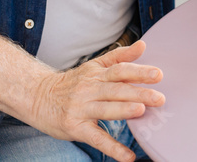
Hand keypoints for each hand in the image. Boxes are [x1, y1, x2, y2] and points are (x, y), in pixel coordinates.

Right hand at [27, 41, 164, 161]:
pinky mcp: (75, 127)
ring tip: (141, 111)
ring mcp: (81, 108)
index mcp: (96, 73)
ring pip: (105, 109)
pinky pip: (96, 138)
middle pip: (116, 89)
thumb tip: (143, 45)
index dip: (139, 71)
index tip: (158, 74)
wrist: (37, 96)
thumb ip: (119, 56)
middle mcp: (89, 89)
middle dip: (138, 93)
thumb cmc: (71, 83)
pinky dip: (112, 148)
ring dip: (123, 110)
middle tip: (159, 98)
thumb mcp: (94, 66)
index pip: (120, 70)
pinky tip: (127, 156)